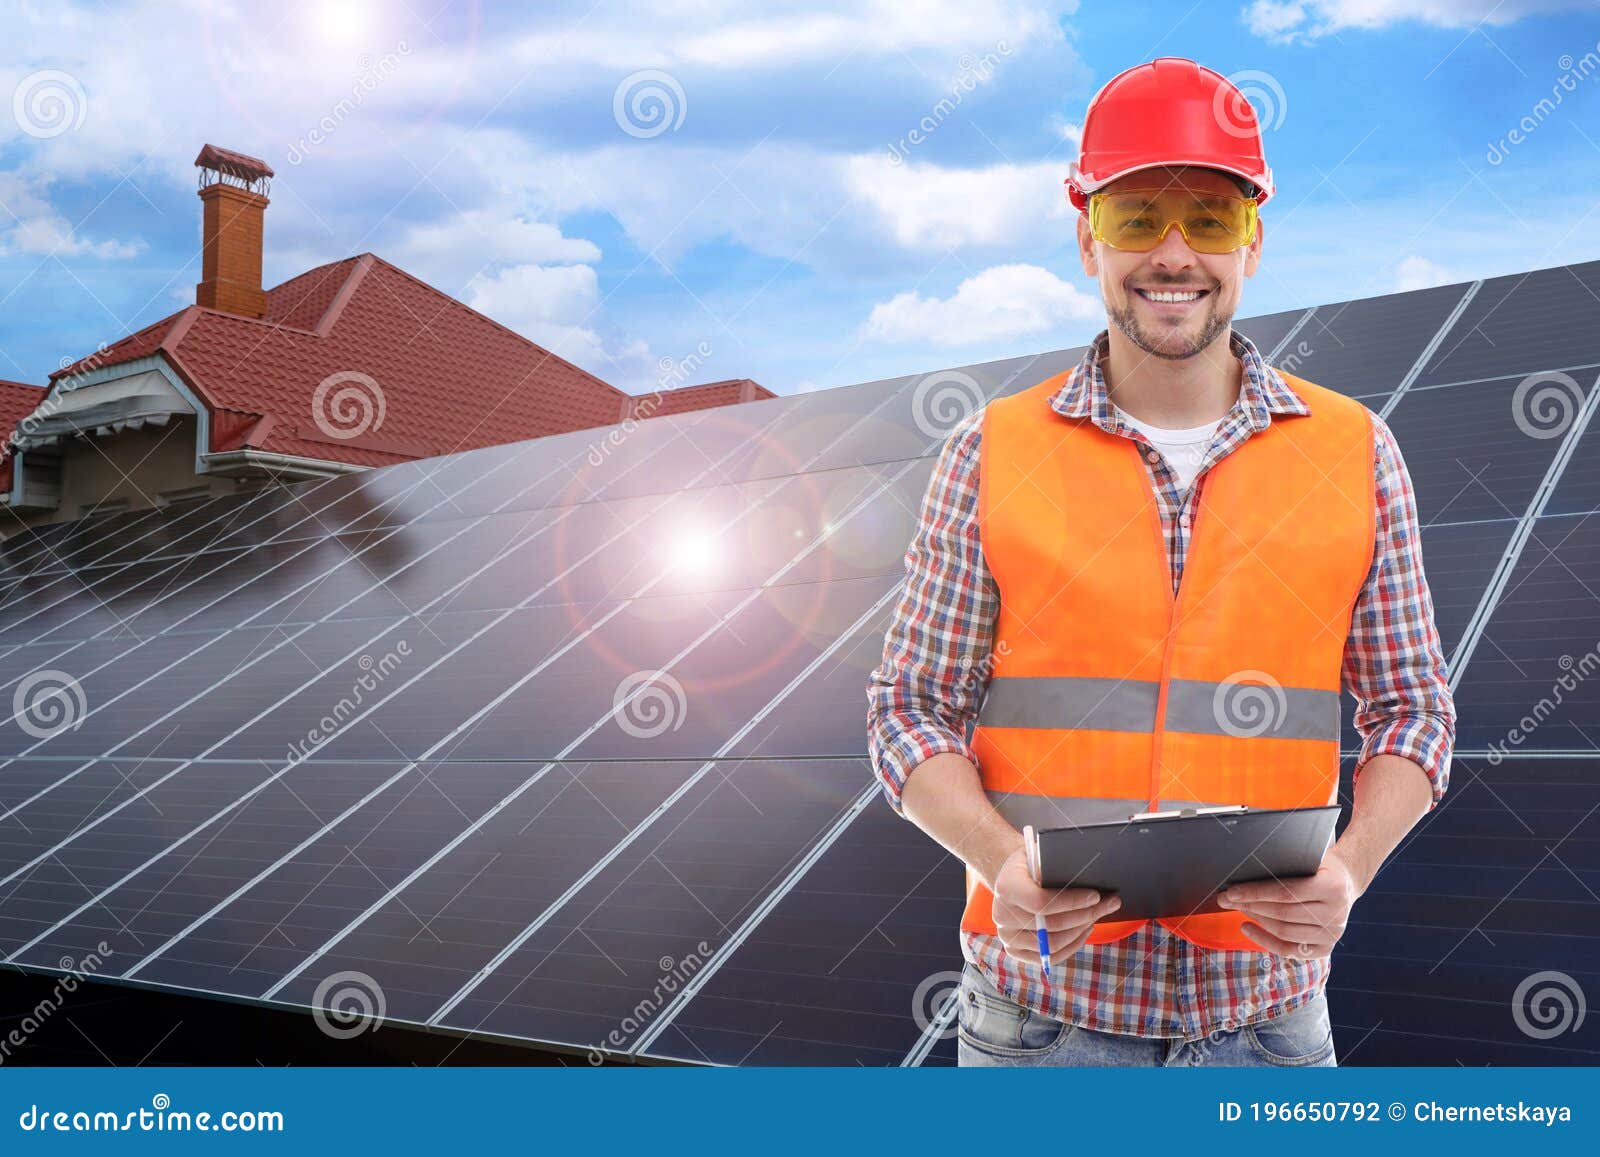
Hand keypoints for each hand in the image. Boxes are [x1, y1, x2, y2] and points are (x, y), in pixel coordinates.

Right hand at [991, 848, 1122, 963]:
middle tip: (1109, 904)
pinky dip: (1072, 946)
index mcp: (1006, 888)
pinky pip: (1050, 957)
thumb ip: (1056, 864)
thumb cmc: (1030, 865)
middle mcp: (1001, 915)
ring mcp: (1007, 936)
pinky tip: (1084, 930)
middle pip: (1050, 925)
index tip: (1096, 896)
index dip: (1072, 902)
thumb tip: (1090, 875)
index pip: (1041, 902)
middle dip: (1085, 915)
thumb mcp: (1038, 854)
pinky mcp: (1015, 951)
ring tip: (1097, 916)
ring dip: (1080, 931)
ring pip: (1052, 944)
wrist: (1010, 879)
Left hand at [1218, 848, 1360, 958]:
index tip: (1231, 891)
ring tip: (1237, 908)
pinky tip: (1247, 927)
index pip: (1285, 892)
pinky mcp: (1325, 948)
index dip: (1255, 893)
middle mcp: (1336, 915)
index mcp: (1333, 888)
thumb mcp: (1309, 858)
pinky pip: (1288, 950)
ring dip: (1255, 920)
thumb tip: (1244, 870)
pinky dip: (1264, 940)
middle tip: (1226, 899)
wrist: (1346, 882)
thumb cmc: (1320, 866)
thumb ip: (1285, 865)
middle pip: (1282, 914)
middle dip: (1249, 906)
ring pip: (1283, 932)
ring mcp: (1332, 934)